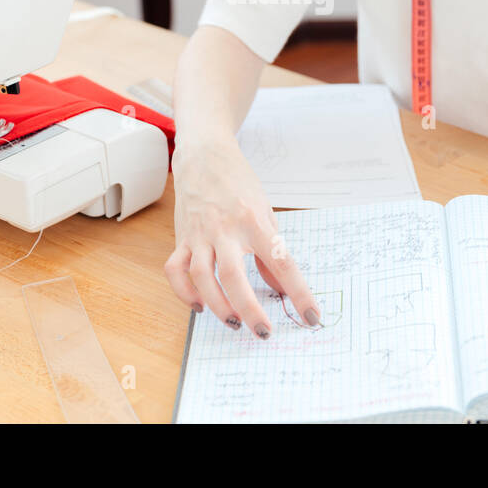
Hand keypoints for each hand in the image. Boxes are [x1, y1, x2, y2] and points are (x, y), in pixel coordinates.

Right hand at [164, 136, 321, 336]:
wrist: (204, 155)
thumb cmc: (239, 182)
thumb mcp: (265, 211)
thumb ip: (270, 250)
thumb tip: (280, 287)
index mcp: (254, 220)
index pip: (281, 263)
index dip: (299, 293)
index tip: (310, 316)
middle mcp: (225, 228)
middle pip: (235, 276)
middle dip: (250, 310)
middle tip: (264, 332)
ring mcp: (199, 233)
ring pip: (203, 277)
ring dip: (218, 306)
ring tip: (234, 323)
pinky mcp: (181, 237)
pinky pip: (176, 270)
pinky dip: (185, 292)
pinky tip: (200, 305)